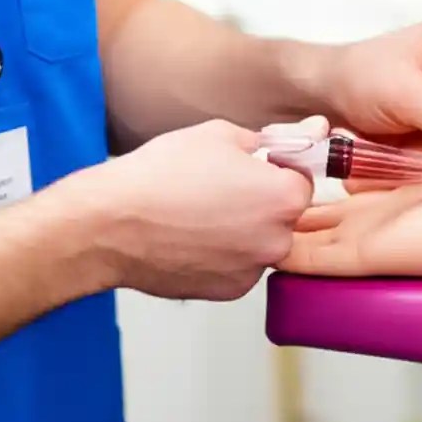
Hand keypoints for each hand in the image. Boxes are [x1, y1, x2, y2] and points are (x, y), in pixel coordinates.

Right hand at [73, 118, 313, 300]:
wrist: (109, 223)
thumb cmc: (159, 177)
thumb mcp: (220, 135)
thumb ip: (273, 139)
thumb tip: (311, 131)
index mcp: (283, 197)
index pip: (303, 179)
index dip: (278, 169)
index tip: (255, 167)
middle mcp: (277, 239)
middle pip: (285, 215)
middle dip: (261, 201)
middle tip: (220, 188)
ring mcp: (253, 270)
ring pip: (261, 242)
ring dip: (243, 229)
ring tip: (200, 213)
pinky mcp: (229, 291)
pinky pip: (239, 265)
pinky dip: (224, 254)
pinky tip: (192, 237)